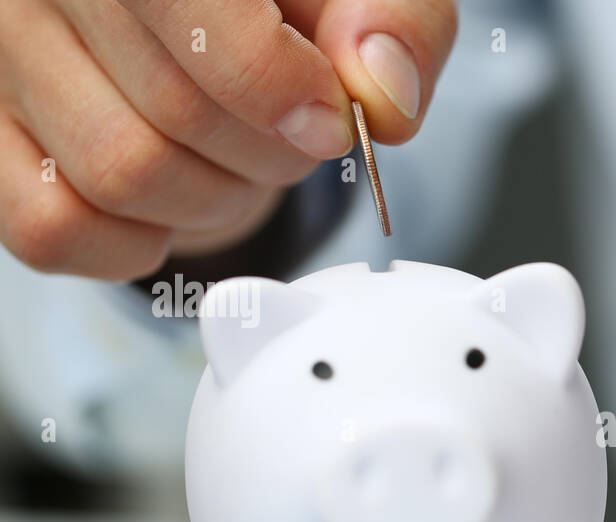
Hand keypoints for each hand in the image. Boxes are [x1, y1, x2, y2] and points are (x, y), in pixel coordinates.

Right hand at [0, 0, 455, 277]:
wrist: (208, 17)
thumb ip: (395, 20)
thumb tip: (381, 94)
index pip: (200, 21)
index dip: (284, 92)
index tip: (331, 120)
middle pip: (176, 111)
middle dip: (271, 152)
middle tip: (296, 134)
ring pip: (120, 175)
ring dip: (214, 197)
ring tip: (239, 157)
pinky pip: (55, 229)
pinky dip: (138, 241)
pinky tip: (175, 195)